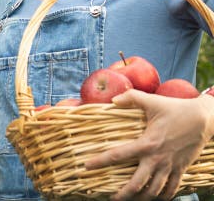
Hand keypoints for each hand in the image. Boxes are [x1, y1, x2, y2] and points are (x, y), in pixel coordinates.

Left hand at [85, 91, 213, 200]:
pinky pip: (172, 189)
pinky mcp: (181, 169)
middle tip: (111, 198)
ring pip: (154, 191)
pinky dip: (162, 196)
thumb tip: (113, 99)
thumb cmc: (176, 108)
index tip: (86, 167)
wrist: (204, 119)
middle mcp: (157, 159)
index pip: (118, 155)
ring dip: (142, 199)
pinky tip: (154, 198)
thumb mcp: (151, 100)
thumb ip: (131, 97)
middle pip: (137, 184)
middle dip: (123, 194)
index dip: (100, 162)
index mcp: (146, 143)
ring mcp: (170, 166)